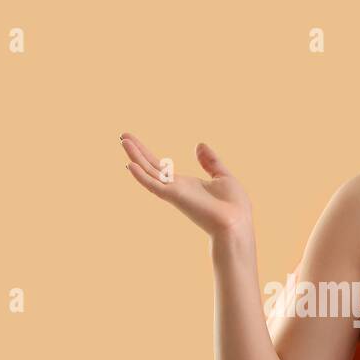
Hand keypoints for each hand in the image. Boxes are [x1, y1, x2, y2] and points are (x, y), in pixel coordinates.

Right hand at [121, 133, 253, 239]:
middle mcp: (175, 188)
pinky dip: (141, 176)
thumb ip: (210, 161)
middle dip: (137, 152)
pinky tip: (130, 164)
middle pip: (150, 167)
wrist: (237, 222)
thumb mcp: (222, 176)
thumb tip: (199, 145)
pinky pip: (154, 186)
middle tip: (123, 136)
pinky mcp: (175, 197)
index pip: (160, 166)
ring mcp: (174, 193)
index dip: (147, 153)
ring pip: (149, 173)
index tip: (134, 140)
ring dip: (135, 157)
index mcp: (185, 184)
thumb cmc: (234, 205)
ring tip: (123, 141)